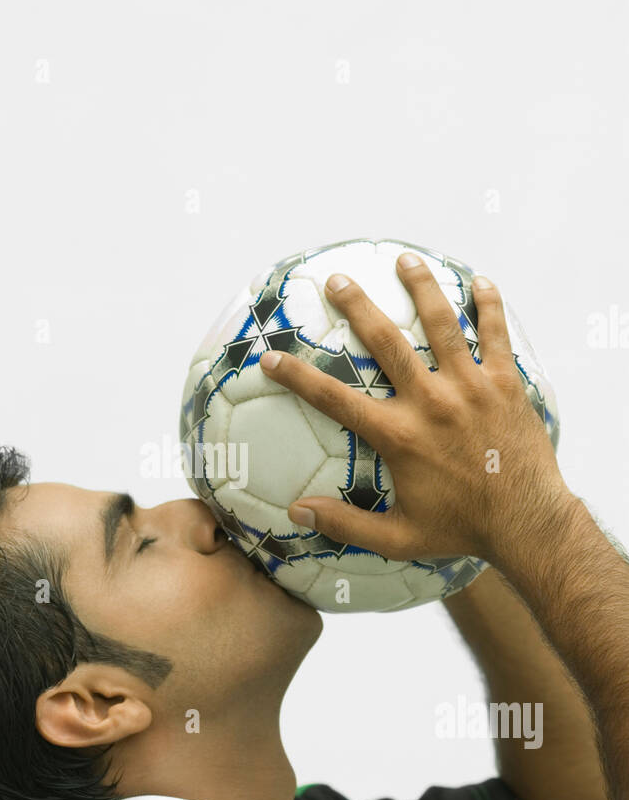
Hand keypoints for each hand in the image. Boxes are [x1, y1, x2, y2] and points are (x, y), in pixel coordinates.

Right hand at [259, 253, 568, 563]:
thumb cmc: (462, 530)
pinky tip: (481, 283)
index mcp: (398, 435)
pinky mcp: (505, 384)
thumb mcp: (398, 538)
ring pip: (441, 324)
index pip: (334, 399)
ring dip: (421, 288)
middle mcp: (430, 402)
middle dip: (356, 306)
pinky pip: (496, 334)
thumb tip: (297, 512)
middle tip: (336, 279)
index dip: (298, 377)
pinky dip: (488, 306)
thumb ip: (346, 525)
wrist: (527, 522)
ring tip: (405, 260)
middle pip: (385, 341)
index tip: (272, 357)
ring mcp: (470, 387)